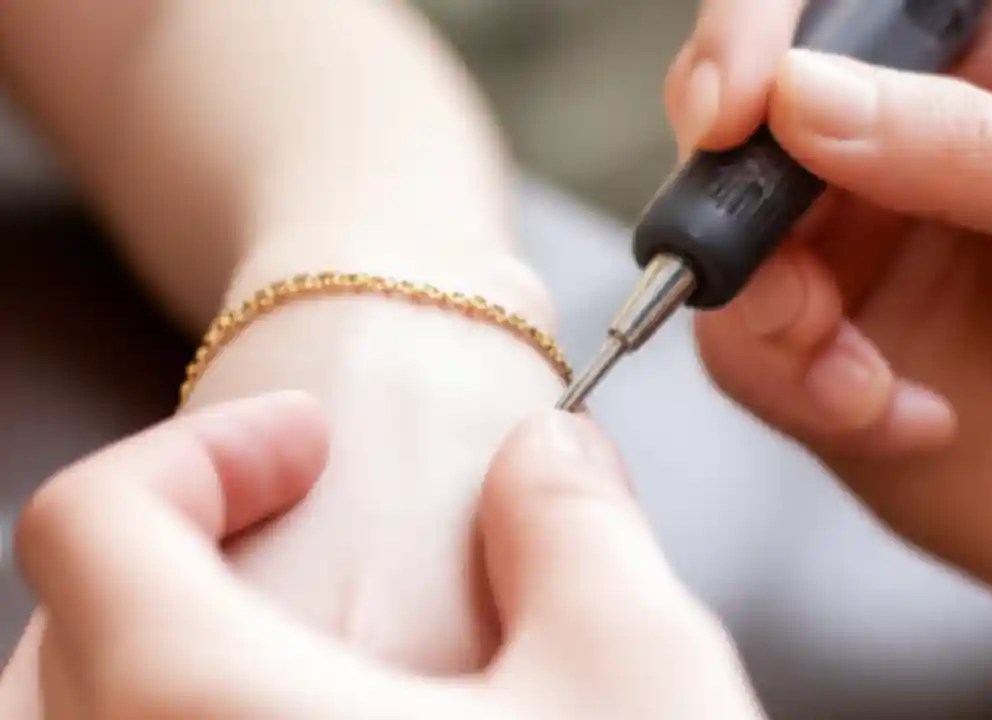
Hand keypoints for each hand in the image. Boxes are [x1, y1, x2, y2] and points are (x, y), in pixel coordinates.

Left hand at [4, 394, 761, 719]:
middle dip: (165, 555)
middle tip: (280, 529)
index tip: (309, 446)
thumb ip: (575, 524)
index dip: (201, 450)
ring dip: (135, 672)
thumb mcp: (637, 674)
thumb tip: (550, 457)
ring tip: (265, 648)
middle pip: (54, 645)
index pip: (94, 528)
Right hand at [667, 0, 991, 657]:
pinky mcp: (818, 344)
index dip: (765, 31)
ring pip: (724, 239)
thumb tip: (809, 98)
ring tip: (862, 378)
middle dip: (739, 196)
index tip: (739, 106)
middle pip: (749, 110)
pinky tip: (901, 416)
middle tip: (780, 271)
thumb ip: (976, 146)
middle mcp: (906, 139)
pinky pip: (740, 347)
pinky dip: (798, 390)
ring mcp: (852, 244)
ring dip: (769, 317)